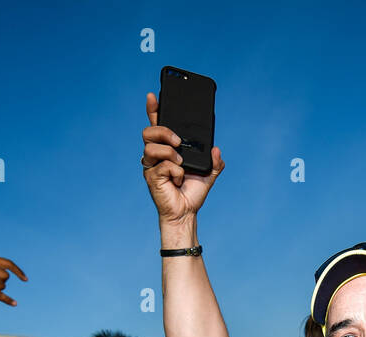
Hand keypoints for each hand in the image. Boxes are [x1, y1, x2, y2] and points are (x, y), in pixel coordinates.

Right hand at [142, 92, 224, 227]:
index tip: (153, 96)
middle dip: (164, 131)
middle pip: (149, 131)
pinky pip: (162, 165)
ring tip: (181, 163)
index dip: (153, 109)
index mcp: (167, 148)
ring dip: (170, 153)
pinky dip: (175, 171)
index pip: (157, 124)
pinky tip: (178, 179)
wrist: (186, 212)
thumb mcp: (209, 173)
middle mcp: (156, 155)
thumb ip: (215, 161)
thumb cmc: (192, 192)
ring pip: (151, 147)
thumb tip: (216, 149)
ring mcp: (152, 166)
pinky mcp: (151, 177)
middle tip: (178, 142)